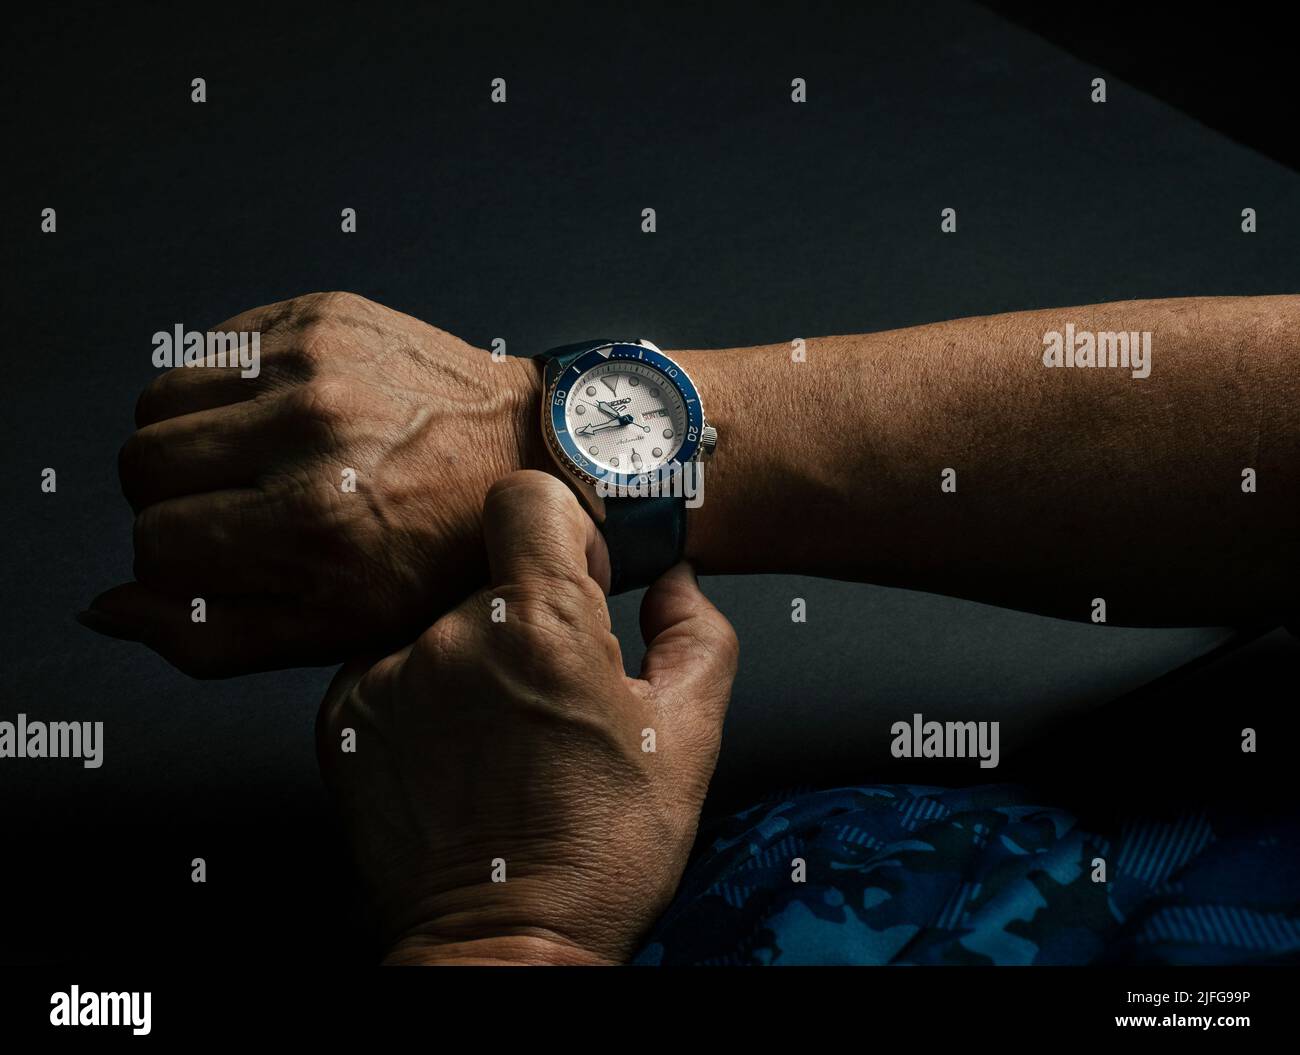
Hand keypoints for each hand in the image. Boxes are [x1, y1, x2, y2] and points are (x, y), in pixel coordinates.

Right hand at [84, 292, 541, 676]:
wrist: (530, 451)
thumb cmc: (440, 550)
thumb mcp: (341, 625)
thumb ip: (214, 635)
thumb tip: (108, 608)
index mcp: (314, 520)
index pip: (155, 543)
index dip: (179, 562)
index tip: (225, 558)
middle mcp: (308, 430)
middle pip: (140, 463)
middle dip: (170, 499)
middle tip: (232, 508)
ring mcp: (315, 360)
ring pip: (160, 400)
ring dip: (188, 439)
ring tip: (251, 460)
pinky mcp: (322, 312)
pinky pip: (210, 347)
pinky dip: (224, 388)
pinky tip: (279, 415)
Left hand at [316, 471, 738, 964]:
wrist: (503, 949)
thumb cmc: (600, 854)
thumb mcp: (688, 741)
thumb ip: (695, 634)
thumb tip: (674, 581)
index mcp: (542, 627)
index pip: (527, 494)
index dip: (562, 525)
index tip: (578, 573)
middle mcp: (452, 639)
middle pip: (488, 568)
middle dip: (526, 611)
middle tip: (552, 689)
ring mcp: (388, 677)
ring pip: (440, 620)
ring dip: (473, 655)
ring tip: (502, 734)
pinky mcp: (342, 716)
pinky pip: (392, 664)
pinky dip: (424, 693)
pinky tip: (457, 753)